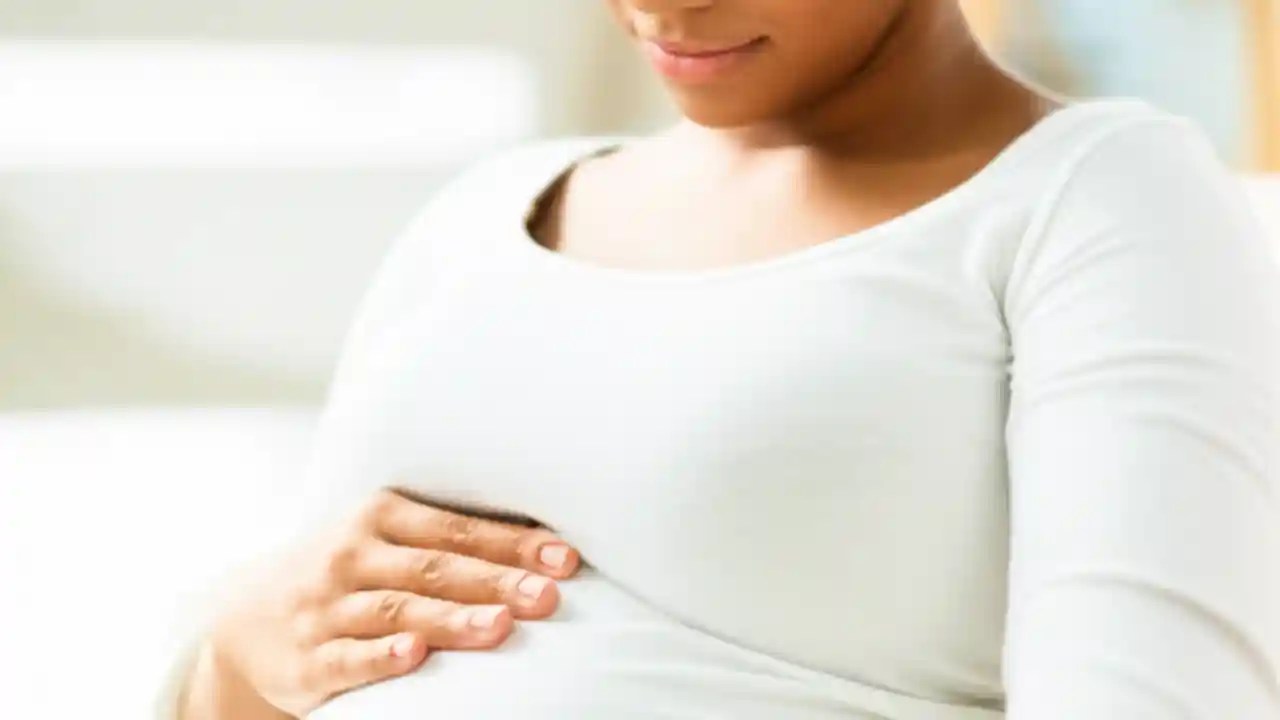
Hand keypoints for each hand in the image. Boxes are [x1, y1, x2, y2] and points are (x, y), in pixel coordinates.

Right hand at [190, 489, 580, 717]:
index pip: (457, 529)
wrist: (243, 618)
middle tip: (546, 595)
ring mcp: (329, 608)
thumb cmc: (344, 570)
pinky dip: (383, 657)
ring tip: (500, 626)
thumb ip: (449, 539)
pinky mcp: (310, 660)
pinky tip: (416, 657)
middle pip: (435, 568)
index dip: (512, 543)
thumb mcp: (383, 538)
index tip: (564, 558)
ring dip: (451, 619)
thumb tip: (542, 545)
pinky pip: (350, 658)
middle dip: (495, 581)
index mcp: (379, 518)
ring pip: (397, 611)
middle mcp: (353, 556)